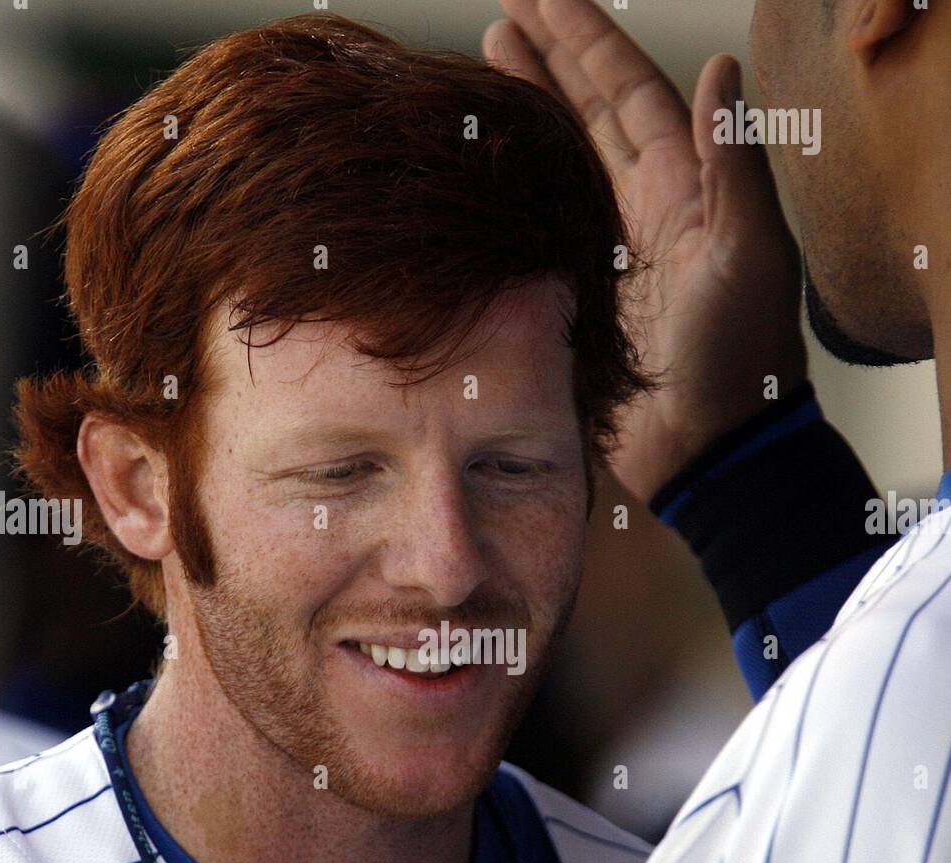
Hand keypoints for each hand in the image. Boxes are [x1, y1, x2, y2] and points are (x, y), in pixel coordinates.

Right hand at [483, 0, 807, 502]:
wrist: (711, 452)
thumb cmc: (741, 357)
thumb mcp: (749, 256)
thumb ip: (733, 165)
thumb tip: (720, 67)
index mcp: (682, 190)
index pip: (627, 94)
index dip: (586, 42)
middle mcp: (641, 212)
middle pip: (589, 119)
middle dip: (548, 63)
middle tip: (502, 18)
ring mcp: (604, 257)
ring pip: (559, 168)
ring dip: (528, 118)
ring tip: (485, 69)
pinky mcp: (575, 304)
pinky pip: (537, 235)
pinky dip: (511, 200)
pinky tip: (481, 177)